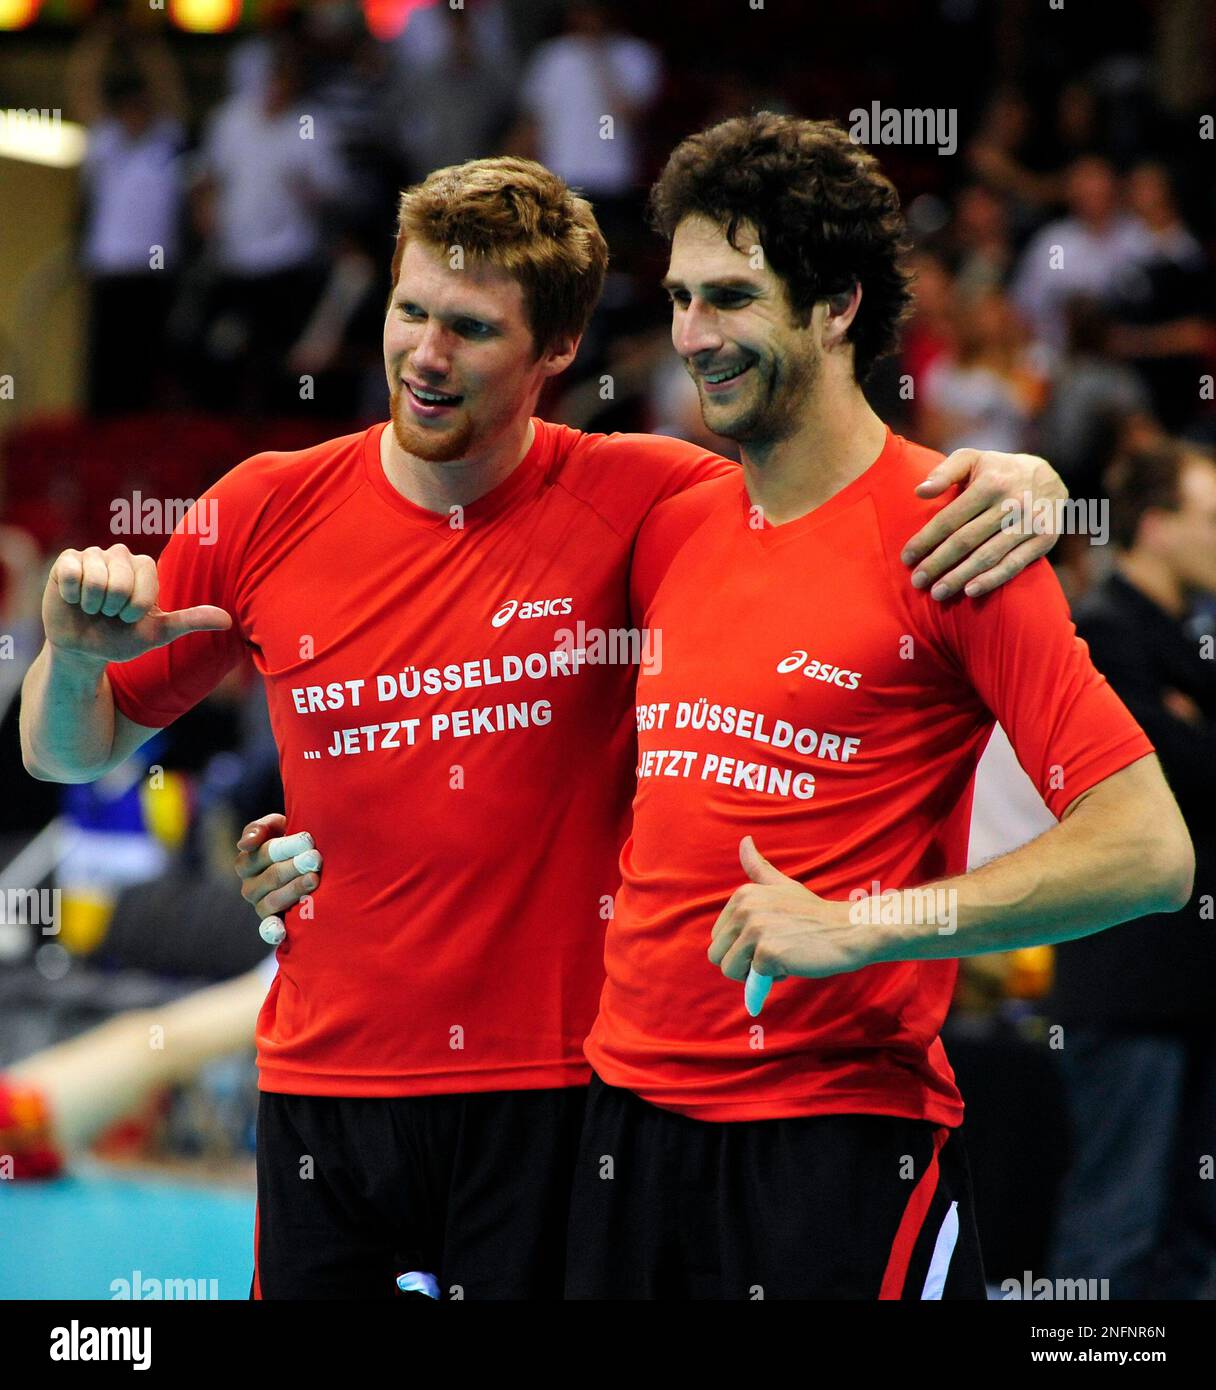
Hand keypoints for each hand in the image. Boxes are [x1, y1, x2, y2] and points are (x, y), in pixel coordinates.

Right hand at [43, 543, 230, 664]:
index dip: (135, 609)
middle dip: (113, 608)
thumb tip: (227, 620)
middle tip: (109, 613)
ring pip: (95, 580)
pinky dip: (72, 595)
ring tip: (92, 607)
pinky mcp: (65, 561)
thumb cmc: (123, 637)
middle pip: (120, 583)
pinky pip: (70, 574)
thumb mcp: (159, 633)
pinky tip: (74, 599)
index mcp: (145, 567)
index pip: (145, 584)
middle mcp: (120, 555)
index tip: (129, 616)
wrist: (85, 649)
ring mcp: (92, 555)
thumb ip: (191, 621)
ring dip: (92, 605)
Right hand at [235, 815, 321, 944]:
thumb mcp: (276, 827)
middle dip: (296, 866)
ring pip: (274, 900)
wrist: (306, 862)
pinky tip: (282, 932)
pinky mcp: (272, 922)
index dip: (287, 846)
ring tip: (314, 879)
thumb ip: (261, 828)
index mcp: (246, 862)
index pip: (264, 853)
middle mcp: (249, 887)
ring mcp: (260, 906)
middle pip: (272, 876)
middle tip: (316, 859)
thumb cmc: (290, 839)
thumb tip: (244, 844)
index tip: (308, 840)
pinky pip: (269, 929)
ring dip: (295, 889)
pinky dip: (274, 930)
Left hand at [708, 837, 877, 1009]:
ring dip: (752, 974)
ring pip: (729, 969)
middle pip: (717, 954)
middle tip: (772, 953)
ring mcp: (755, 930)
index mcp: (743, 895)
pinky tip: (792, 963)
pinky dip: (772, 978)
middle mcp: (744, 909)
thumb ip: (759, 868)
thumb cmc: (814, 914)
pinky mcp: (767, 953)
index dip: (740, 947)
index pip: (718, 936)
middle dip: (742, 963)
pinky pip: (753, 979)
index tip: (767, 938)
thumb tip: (744, 841)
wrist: (849, 930)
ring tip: (780, 958)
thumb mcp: (783, 884)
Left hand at [901, 449, 1066, 599]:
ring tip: (937, 593)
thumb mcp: (972, 459)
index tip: (906, 558)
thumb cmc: (997, 470)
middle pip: (966, 541)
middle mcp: (1012, 503)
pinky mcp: (1045, 540)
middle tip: (917, 581)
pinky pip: (1014, 564)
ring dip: (959, 577)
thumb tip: (920, 491)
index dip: (926, 540)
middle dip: (938, 563)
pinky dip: (992, 579)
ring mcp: (1030, 523)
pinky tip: (970, 591)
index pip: (950, 518)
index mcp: (991, 483)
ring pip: (988, 556)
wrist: (1050, 476)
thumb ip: (945, 472)